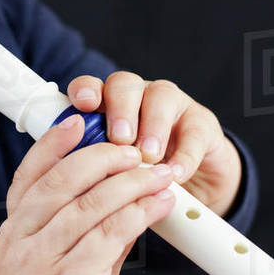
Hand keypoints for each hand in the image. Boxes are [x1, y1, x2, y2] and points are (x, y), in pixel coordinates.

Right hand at [0, 113, 176, 274]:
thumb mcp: (52, 270)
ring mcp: (45, 262)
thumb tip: (121, 207)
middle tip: (134, 149)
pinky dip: (139, 214)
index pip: (30, 176)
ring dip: (130, 182)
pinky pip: (111, 235)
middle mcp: (23, 242)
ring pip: (90, 203)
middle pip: (62, 180)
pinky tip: (158, 205)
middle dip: (103, 156)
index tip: (78, 121)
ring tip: (158, 173)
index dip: (53, 143)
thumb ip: (83, 237)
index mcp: (14, 234)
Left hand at [66, 72, 242, 217]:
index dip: (85, 91)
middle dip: (120, 110)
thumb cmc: (140, 179)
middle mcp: (138, 97)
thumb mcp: (112, 174)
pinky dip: (184, 154)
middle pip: (124, 85)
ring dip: (152, 127)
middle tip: (120, 139)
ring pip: (160, 97)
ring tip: (148, 156)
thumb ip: (95, 167)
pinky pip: (194, 131)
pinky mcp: (202, 125)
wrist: (193, 189)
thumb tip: (71, 176)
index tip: (83, 104)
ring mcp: (172, 106)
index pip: (91, 87)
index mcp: (107, 106)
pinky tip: (176, 174)